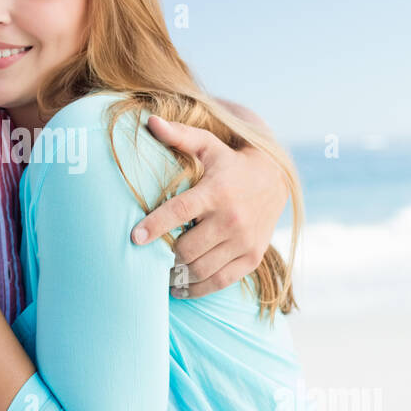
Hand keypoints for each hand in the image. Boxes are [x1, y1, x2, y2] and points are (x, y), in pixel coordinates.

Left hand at [132, 116, 288, 297]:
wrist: (275, 180)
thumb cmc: (230, 162)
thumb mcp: (208, 145)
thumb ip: (179, 136)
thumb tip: (149, 121)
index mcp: (216, 192)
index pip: (180, 211)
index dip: (155, 225)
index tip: (135, 237)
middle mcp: (231, 219)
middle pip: (187, 248)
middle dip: (167, 253)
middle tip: (155, 253)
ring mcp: (244, 241)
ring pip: (201, 268)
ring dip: (179, 273)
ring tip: (164, 272)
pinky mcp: (252, 257)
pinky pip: (220, 281)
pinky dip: (198, 288)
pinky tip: (181, 287)